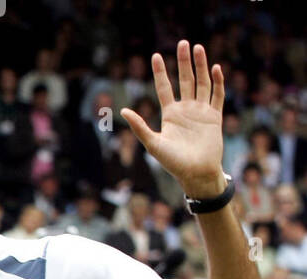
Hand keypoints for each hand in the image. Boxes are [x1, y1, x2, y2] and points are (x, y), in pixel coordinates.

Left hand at [121, 42, 226, 198]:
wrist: (196, 174)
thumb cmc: (173, 163)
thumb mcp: (153, 144)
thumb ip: (139, 127)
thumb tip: (122, 111)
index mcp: (170, 114)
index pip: (164, 87)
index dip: (161, 72)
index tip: (156, 56)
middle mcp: (186, 110)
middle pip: (185, 80)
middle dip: (183, 62)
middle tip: (183, 42)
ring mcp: (201, 111)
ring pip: (202, 83)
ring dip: (201, 66)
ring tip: (198, 48)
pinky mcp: (215, 117)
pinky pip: (217, 95)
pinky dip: (217, 82)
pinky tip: (215, 69)